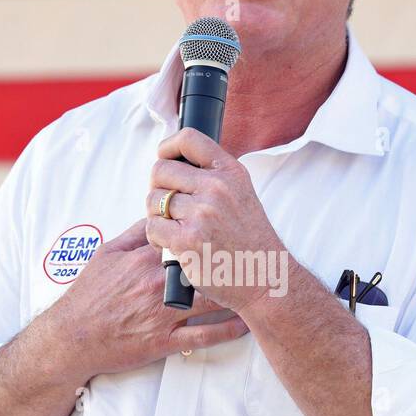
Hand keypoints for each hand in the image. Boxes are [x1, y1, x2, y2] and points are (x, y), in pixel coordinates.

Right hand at [52, 216, 248, 377]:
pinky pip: (204, 336)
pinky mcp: (165, 342)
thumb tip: (158, 213)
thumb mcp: (106, 255)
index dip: (208, 231)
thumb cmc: (88, 295)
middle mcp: (158, 285)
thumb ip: (134, 234)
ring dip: (236, 293)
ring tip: (258, 285)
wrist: (72, 337)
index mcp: (144, 260)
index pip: (185, 237)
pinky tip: (245, 323)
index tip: (229, 225)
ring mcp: (163, 315)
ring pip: (210, 300)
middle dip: (231, 260)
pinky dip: (228, 330)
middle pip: (205, 267)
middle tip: (256, 255)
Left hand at [144, 126, 288, 318]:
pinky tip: (173, 245)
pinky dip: (157, 238)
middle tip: (168, 207)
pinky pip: (152, 227)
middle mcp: (217, 188)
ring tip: (174, 229)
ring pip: (153, 200)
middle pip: (160, 170)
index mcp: (230, 172)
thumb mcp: (240, 194)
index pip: (188, 138)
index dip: (167, 147)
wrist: (263, 277)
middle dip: (157, 188)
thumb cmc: (248, 239)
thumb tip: (172, 160)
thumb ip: (212, 175)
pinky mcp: (187, 240)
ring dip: (156, 215)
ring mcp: (201, 214)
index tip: (165, 159)